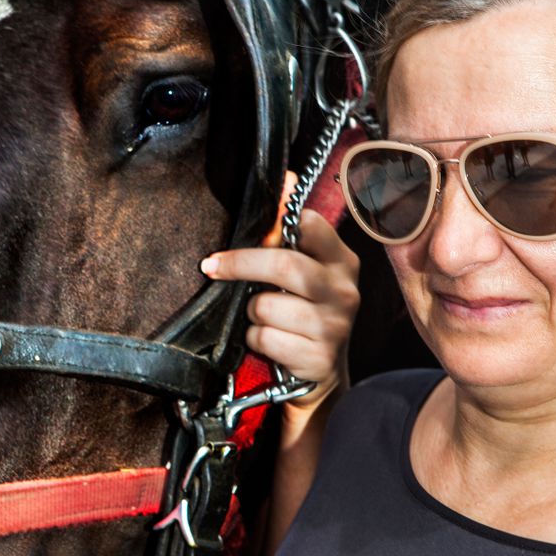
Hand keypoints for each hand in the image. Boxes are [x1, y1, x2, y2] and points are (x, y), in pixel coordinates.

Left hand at [198, 205, 359, 418]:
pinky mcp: (318, 356)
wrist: (321, 376)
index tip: (248, 230)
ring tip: (260, 316)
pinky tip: (269, 341)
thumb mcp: (303, 273)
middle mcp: (344, 290)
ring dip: (250, 311)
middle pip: (283, 264)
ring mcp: (334, 325)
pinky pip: (265, 337)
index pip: (309, 224)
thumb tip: (283, 179)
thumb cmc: (303, 313)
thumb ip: (288, 235)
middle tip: (211, 266)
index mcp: (342, 260)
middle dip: (240, 264)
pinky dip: (256, 339)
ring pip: (266, 305)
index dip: (273, 224)